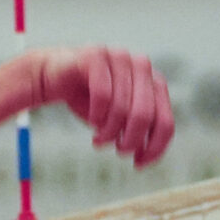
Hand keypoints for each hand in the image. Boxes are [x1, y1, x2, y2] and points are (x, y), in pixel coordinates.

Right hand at [35, 47, 171, 166]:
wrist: (54, 76)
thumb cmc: (90, 101)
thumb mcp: (118, 120)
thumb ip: (137, 131)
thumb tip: (147, 153)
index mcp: (154, 83)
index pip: (165, 121)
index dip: (155, 148)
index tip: (138, 164)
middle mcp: (142, 66)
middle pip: (145, 116)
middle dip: (130, 141)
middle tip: (118, 151)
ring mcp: (120, 57)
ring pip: (122, 108)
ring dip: (109, 132)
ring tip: (99, 141)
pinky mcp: (96, 55)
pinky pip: (102, 94)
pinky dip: (96, 114)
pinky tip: (92, 121)